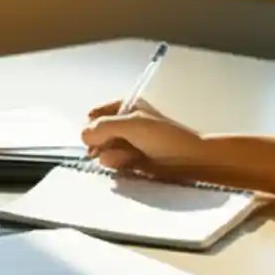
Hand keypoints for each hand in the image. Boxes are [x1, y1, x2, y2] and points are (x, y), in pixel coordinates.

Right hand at [82, 100, 207, 179]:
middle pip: (95, 136)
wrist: (191, 161)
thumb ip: (104, 127)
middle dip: (103, 144)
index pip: (94, 115)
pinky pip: (113, 165)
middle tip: (120, 147)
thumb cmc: (166, 139)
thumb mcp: (133, 125)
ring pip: (102, 152)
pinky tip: (133, 166)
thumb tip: (84, 136)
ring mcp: (127, 144)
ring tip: (131, 158)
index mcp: (126, 107)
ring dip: (114, 157)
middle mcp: (124, 124)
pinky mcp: (131, 162)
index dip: (92, 127)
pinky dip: (120, 166)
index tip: (98, 136)